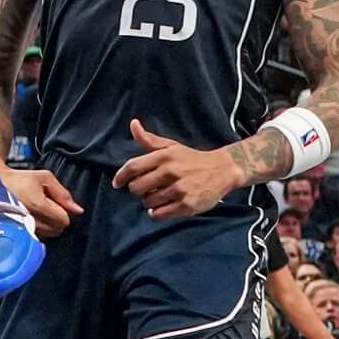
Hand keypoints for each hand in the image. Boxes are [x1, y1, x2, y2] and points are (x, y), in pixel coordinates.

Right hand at [0, 164, 84, 234]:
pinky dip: (43, 229)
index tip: (57, 202)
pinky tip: (37, 218)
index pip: (64, 219)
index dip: (64, 210)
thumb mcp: (45, 177)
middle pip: (59, 228)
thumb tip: (78, 210)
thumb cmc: (21, 179)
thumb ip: (63, 194)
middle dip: (59, 217)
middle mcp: (31, 219)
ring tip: (42, 211)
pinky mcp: (22, 232)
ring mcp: (25, 227)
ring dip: (52, 224)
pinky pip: (42, 237)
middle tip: (50, 204)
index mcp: (38, 205)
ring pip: (51, 234)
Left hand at [113, 121, 245, 218]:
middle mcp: (170, 172)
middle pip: (137, 187)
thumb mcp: (171, 146)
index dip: (121, 176)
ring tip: (158, 196)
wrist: (222, 170)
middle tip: (145, 189)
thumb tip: (133, 124)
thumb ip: (149, 139)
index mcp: (164, 156)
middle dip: (137, 190)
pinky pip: (160, 214)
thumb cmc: (191, 158)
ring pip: (148, 202)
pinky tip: (161, 207)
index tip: (117, 183)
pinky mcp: (187, 205)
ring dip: (149, 201)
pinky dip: (156, 213)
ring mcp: (179, 189)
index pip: (133, 166)